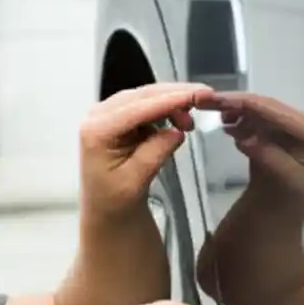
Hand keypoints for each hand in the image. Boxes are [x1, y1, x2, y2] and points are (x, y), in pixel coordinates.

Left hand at [80, 82, 212, 216]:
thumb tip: (177, 131)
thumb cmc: (115, 200)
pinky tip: (178, 122)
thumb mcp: (135, 181)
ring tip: (189, 124)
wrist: (106, 210)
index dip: (169, 100)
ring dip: (171, 104)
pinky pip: (146, 105)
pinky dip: (165, 110)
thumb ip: (155, 152)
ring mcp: (108, 114)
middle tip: (206, 98)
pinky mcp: (119, 117)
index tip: (197, 95)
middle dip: (174, 96)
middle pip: (142, 96)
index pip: (138, 109)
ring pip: (146, 98)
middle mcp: (99, 115)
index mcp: (97, 130)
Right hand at [194, 91, 303, 201]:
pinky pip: (262, 115)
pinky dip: (243, 116)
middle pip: (273, 108)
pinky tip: (228, 122)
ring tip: (221, 117)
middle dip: (241, 103)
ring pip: (265, 108)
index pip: (282, 116)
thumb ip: (268, 156)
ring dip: (240, 109)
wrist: (281, 204)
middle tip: (211, 101)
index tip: (222, 101)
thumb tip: (246, 137)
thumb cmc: (284, 197)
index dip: (251, 106)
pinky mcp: (285, 126)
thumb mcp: (281, 181)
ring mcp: (298, 124)